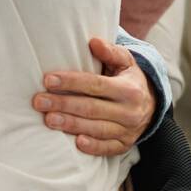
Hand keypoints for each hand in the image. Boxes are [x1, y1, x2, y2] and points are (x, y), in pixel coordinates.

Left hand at [32, 37, 155, 155]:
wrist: (151, 104)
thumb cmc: (128, 79)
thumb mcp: (125, 62)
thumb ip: (110, 51)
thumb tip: (93, 41)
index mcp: (128, 89)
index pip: (95, 85)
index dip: (71, 82)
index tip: (48, 80)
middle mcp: (130, 111)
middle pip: (91, 108)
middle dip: (63, 104)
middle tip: (39, 102)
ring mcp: (128, 130)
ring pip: (97, 129)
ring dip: (71, 125)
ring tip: (48, 120)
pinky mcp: (124, 144)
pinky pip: (108, 148)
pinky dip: (93, 147)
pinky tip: (76, 143)